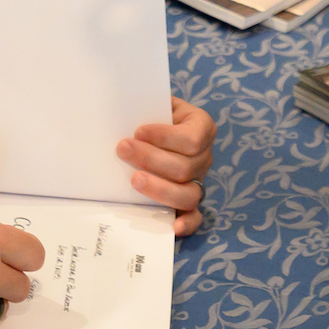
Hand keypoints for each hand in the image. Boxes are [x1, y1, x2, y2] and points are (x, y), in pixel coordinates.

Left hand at [117, 96, 215, 235]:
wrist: (155, 127)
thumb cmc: (153, 113)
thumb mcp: (156, 102)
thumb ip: (148, 105)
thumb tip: (125, 108)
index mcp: (202, 127)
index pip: (191, 138)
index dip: (165, 137)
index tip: (137, 131)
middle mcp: (205, 156)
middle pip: (185, 167)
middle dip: (151, 159)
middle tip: (122, 150)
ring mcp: (199, 181)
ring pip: (189, 193)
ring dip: (159, 189)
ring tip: (133, 180)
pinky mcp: (190, 202)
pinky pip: (195, 216)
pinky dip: (187, 223)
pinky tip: (173, 226)